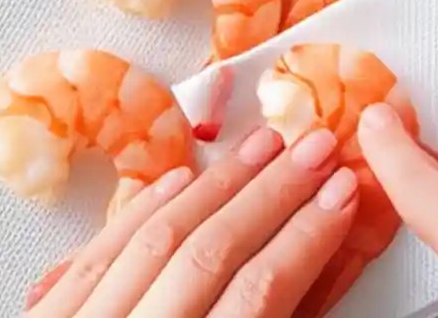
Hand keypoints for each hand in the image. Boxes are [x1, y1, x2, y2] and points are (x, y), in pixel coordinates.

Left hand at [26, 126, 357, 317]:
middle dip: (273, 192)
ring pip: (153, 238)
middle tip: (317, 148)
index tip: (344, 194)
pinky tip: (181, 178)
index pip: (258, 292)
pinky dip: (144, 210)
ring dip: (217, 185)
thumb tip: (322, 269)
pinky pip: (93, 254)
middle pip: (209, 251)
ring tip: (264, 145)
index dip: (308, 236)